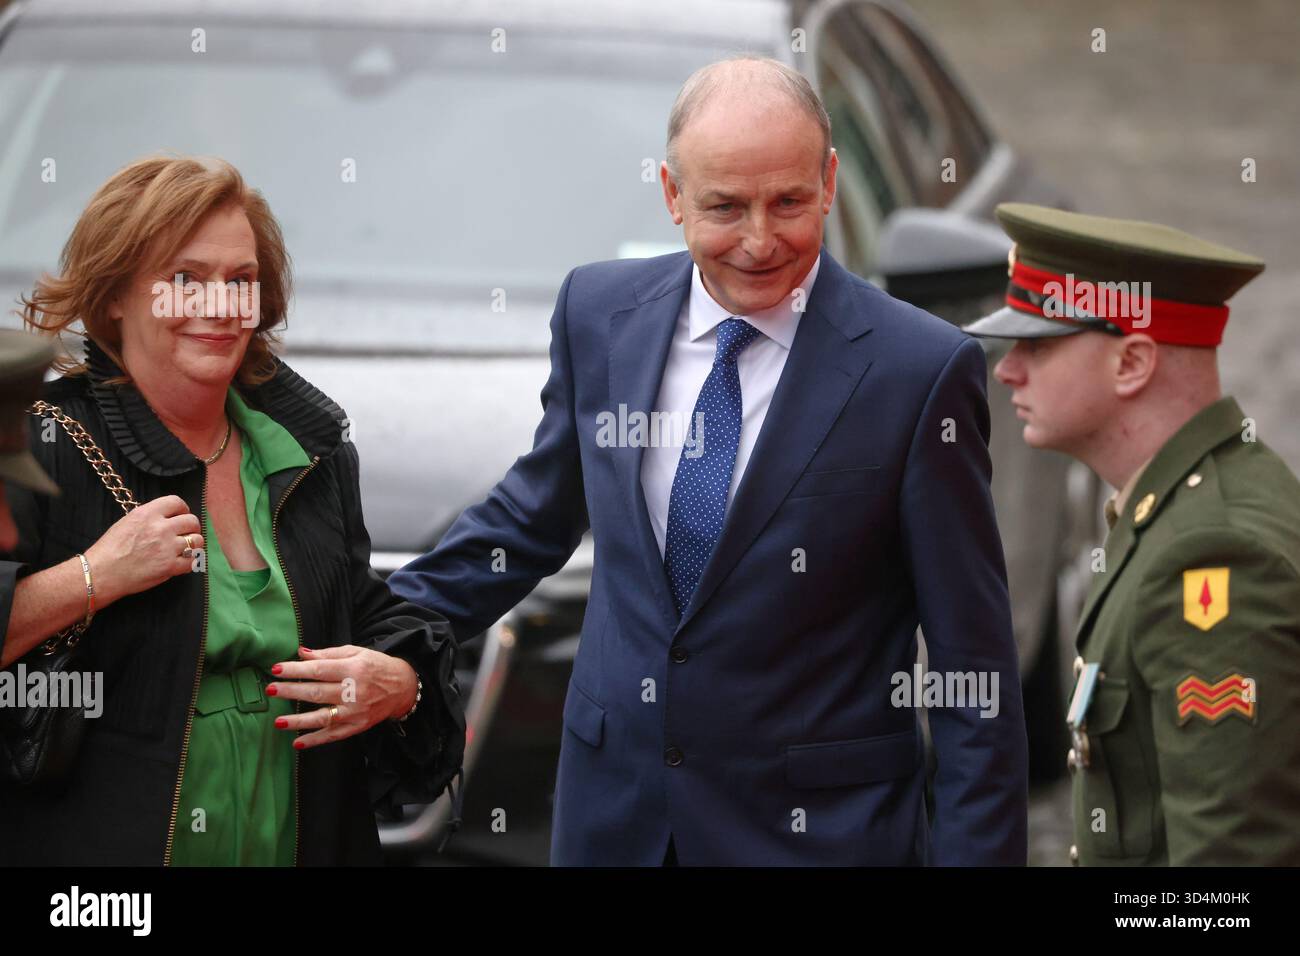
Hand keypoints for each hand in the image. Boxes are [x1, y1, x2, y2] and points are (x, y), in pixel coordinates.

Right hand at [85, 495, 202, 605]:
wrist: (101, 573)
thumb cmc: (110, 549)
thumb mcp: (127, 522)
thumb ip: (149, 517)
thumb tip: (168, 517)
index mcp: (147, 514)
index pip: (177, 502)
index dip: (182, 508)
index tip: (182, 515)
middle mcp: (160, 528)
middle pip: (192, 521)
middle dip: (191, 527)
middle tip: (186, 533)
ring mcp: (167, 548)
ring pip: (197, 541)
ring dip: (194, 544)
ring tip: (186, 548)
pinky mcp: (169, 567)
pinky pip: (192, 561)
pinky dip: (190, 562)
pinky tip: (183, 562)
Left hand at [267, 645, 418, 749]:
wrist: (403, 687)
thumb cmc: (376, 666)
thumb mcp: (356, 653)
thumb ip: (328, 654)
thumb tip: (301, 652)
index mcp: (353, 669)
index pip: (319, 669)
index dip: (296, 670)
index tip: (276, 669)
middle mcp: (354, 691)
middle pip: (317, 692)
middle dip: (291, 691)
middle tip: (270, 689)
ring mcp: (355, 712)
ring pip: (322, 718)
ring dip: (298, 721)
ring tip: (278, 721)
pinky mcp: (357, 726)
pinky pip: (333, 735)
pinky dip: (315, 740)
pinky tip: (297, 742)